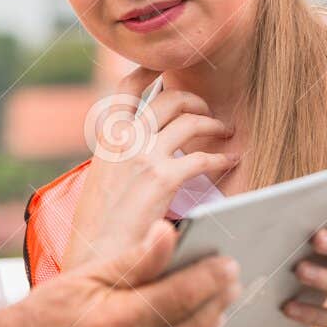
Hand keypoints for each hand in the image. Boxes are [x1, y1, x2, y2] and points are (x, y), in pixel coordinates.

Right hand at [0, 221, 239, 326]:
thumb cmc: (41, 319)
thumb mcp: (82, 279)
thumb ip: (133, 260)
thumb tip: (170, 233)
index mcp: (120, 321)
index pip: (186, 294)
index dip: (212, 277)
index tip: (228, 265)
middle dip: (217, 302)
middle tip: (228, 284)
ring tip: (210, 314)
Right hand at [66, 67, 236, 265]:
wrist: (96, 259)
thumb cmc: (100, 229)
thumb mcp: (101, 180)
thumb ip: (119, 157)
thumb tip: (142, 147)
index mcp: (105, 139)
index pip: (125, 89)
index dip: (148, 71)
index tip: (165, 67)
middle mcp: (122, 140)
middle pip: (166, 98)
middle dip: (192, 99)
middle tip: (204, 111)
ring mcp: (141, 157)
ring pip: (187, 119)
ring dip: (212, 121)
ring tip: (223, 132)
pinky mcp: (162, 179)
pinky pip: (202, 156)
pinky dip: (221, 156)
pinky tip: (230, 161)